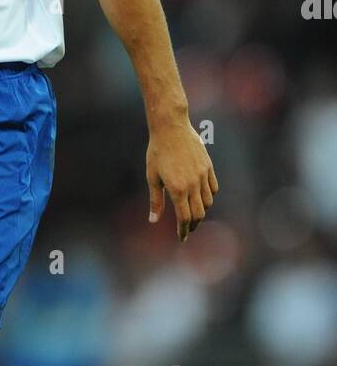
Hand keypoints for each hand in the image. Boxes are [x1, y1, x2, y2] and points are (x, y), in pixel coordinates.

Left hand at [146, 118, 217, 241]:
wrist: (171, 127)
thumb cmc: (157, 152)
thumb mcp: (152, 177)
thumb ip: (155, 200)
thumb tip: (153, 220)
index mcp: (177, 189)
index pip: (184, 218)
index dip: (183, 231)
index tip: (181, 238)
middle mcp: (193, 184)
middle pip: (199, 213)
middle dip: (193, 225)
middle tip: (187, 229)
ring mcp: (203, 175)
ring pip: (208, 202)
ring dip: (202, 211)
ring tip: (194, 214)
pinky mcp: (208, 167)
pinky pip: (213, 188)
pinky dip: (209, 196)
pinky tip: (201, 198)